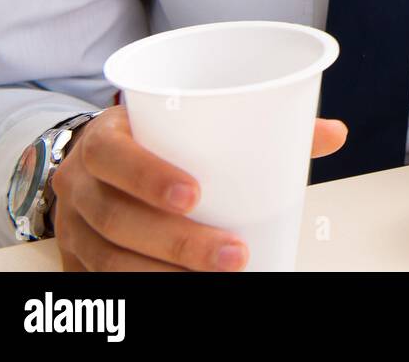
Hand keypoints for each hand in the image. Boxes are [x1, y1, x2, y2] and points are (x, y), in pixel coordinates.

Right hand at [49, 105, 347, 270]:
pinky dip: (143, 288)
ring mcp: (74, 227)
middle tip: (233, 254)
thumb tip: (335, 133)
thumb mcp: (190, 117)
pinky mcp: (79, 261)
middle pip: (116, 219)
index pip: (113, 155)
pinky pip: (104, 283)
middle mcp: (79, 184)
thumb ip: (262, 122)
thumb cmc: (156, 136)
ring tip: (221, 277)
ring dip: (165, 274)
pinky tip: (181, 290)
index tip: (196, 194)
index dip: (147, 175)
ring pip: (111, 260)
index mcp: (104, 138)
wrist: (96, 161)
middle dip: (176, 241)